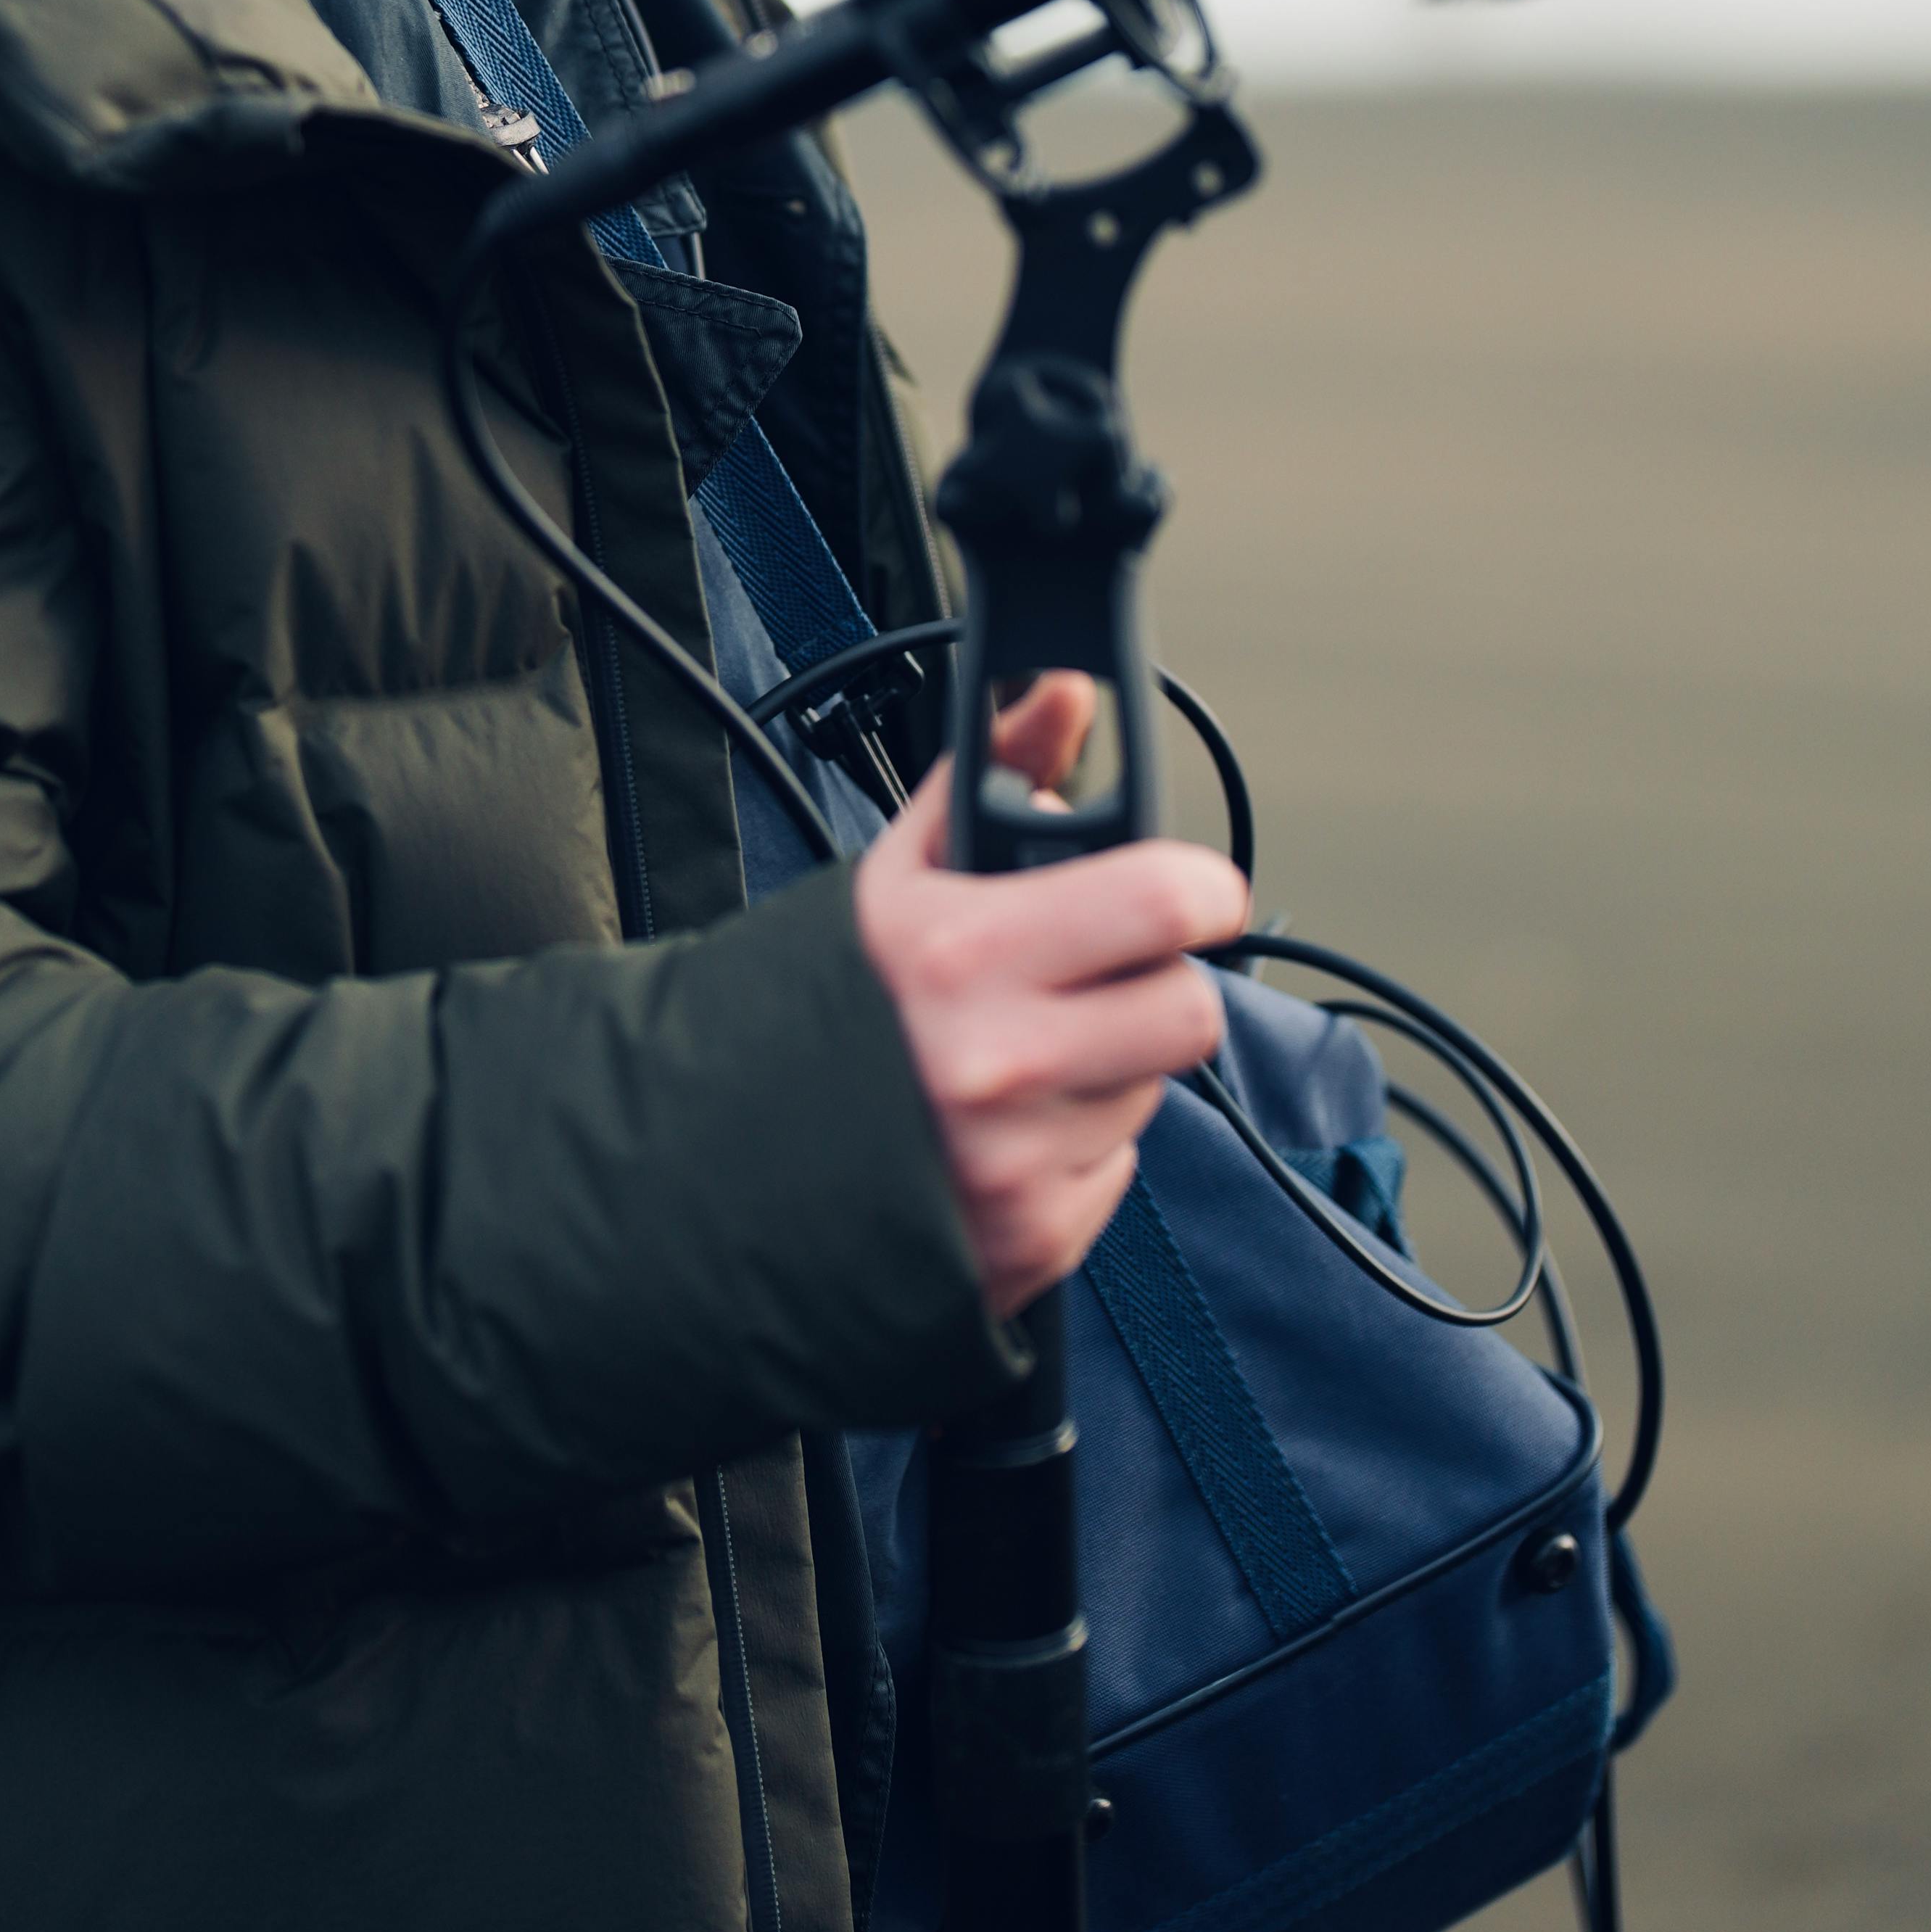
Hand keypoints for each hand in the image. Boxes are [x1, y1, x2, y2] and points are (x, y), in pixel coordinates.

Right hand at [851, 676, 1243, 1314]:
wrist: (732, 1163)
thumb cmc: (825, 1006)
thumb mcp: (900, 872)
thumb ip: (998, 770)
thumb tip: (1066, 695)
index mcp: (968, 953)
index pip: (1167, 901)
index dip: (1199, 892)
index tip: (1189, 896)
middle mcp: (1000, 1062)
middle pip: (1190, 1010)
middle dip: (1156, 990)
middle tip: (1097, 984)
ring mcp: (1020, 1160)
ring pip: (1152, 1090)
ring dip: (1107, 1073)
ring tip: (1018, 1062)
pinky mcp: (1036, 1236)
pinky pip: (1116, 1167)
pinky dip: (1075, 1149)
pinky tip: (1005, 1131)